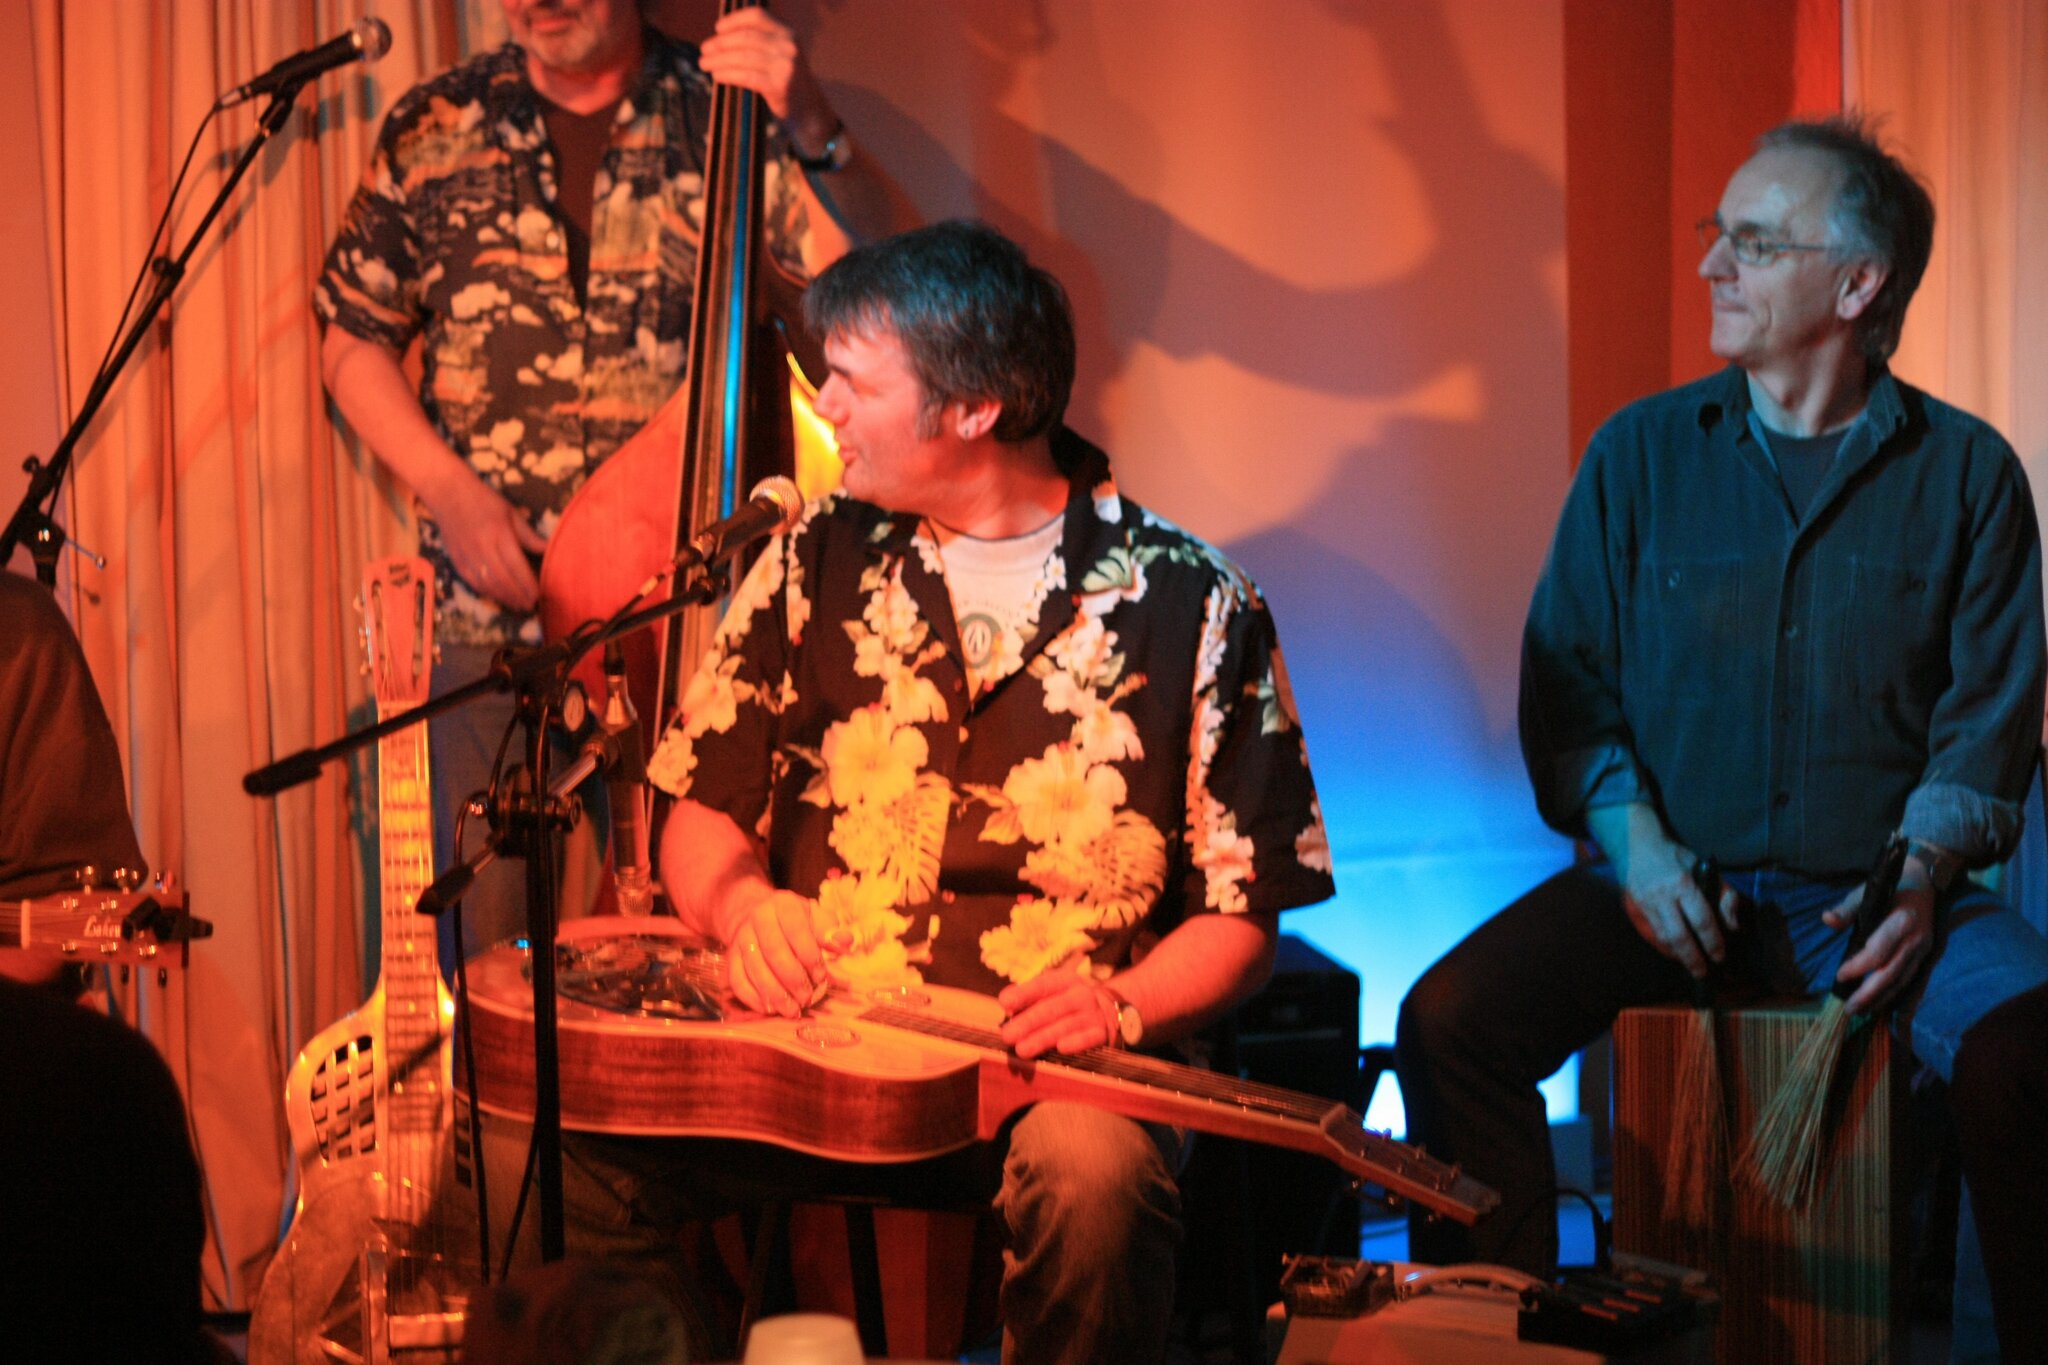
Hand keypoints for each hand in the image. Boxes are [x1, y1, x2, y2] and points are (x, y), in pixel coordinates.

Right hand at [421, 466, 547, 610]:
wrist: (448, 493)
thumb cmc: (485, 501)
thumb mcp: (511, 514)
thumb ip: (529, 536)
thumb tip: (549, 551)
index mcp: (499, 534)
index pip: (517, 566)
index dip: (528, 583)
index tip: (539, 594)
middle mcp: (482, 547)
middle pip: (503, 579)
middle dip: (519, 595)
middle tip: (532, 605)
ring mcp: (467, 556)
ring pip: (488, 584)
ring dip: (505, 598)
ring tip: (519, 605)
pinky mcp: (456, 561)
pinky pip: (473, 583)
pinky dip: (488, 593)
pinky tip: (499, 597)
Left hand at [698, 7, 836, 148]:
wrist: (810, 111)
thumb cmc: (788, 81)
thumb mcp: (780, 54)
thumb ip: (760, 42)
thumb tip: (721, 38)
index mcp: (788, 33)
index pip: (757, 16)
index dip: (734, 20)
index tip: (718, 29)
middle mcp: (789, 46)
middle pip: (745, 38)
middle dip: (720, 43)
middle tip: (704, 50)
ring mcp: (786, 66)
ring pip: (742, 57)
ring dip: (718, 60)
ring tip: (704, 64)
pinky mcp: (779, 86)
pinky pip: (746, 76)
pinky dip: (727, 74)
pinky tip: (717, 76)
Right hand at [721, 886, 838, 1017]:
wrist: (756, 915)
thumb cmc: (795, 921)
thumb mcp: (815, 917)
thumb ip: (831, 930)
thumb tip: (845, 942)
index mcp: (783, 905)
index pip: (796, 930)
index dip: (810, 956)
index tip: (821, 976)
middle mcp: (758, 919)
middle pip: (774, 952)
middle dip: (793, 979)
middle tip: (807, 998)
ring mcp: (741, 939)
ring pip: (755, 969)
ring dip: (775, 994)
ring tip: (792, 1010)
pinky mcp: (730, 958)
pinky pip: (738, 981)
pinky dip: (754, 998)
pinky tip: (770, 1009)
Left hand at [998, 971, 1122, 1058]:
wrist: (1109, 1011)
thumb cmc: (1068, 1004)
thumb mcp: (1051, 993)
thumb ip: (1028, 997)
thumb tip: (1007, 1004)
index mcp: (1064, 981)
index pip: (1043, 985)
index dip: (1024, 993)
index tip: (1005, 1003)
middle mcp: (1080, 995)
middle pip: (1051, 1008)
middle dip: (1028, 1022)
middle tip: (1008, 1036)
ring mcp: (1093, 1014)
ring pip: (1066, 1025)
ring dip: (1043, 1038)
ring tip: (1022, 1050)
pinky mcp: (1102, 1033)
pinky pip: (1089, 1038)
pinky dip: (1076, 1043)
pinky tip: (1061, 1048)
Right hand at [1618, 845, 1739, 977]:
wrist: (1640, 845)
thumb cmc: (1677, 857)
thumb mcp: (1706, 868)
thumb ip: (1724, 894)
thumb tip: (1732, 925)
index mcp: (1683, 883)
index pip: (1701, 920)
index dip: (1712, 941)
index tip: (1720, 956)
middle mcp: (1662, 895)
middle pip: (1679, 935)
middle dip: (1693, 958)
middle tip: (1703, 972)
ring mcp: (1646, 903)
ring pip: (1663, 938)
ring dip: (1678, 955)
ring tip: (1691, 967)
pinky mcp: (1636, 907)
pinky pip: (1651, 933)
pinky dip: (1664, 947)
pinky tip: (1675, 953)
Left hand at [1824, 876, 1936, 1013]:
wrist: (1929, 881)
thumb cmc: (1893, 885)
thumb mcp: (1869, 890)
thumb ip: (1848, 908)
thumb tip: (1827, 920)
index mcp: (1902, 922)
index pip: (1878, 952)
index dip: (1858, 966)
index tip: (1839, 975)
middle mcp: (1917, 939)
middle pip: (1892, 974)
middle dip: (1870, 994)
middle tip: (1849, 1008)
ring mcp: (1925, 949)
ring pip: (1903, 981)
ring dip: (1883, 999)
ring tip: (1862, 1011)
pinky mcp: (1927, 955)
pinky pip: (1912, 980)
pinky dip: (1898, 995)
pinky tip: (1884, 1007)